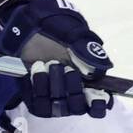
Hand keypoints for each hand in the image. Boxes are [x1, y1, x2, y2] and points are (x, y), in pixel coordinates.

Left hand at [0, 0, 112, 118]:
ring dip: (52, 87)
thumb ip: (89, 51)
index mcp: (89, 79)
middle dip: (71, 88)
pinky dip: (37, 87)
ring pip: (57, 108)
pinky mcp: (35, 95)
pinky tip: (35, 70)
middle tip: (64, 67)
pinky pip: (37, 104)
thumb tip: (103, 68)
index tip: (92, 94)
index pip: (98, 104)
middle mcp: (72, 91)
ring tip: (45, 64)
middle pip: (77, 107)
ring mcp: (53, 95)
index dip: (97, 104)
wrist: (30, 24)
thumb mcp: (74, 35)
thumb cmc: (56, 28)